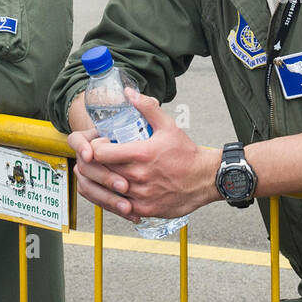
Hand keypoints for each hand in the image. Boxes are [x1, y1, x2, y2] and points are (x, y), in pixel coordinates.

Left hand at [68, 89, 217, 219]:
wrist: (206, 179)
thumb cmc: (186, 154)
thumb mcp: (168, 125)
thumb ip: (147, 107)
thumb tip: (129, 92)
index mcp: (141, 154)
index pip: (99, 153)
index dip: (95, 147)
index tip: (102, 145)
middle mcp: (139, 176)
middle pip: (99, 172)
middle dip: (95, 163)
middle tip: (99, 159)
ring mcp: (140, 195)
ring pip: (105, 191)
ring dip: (101, 182)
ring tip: (105, 173)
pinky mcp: (144, 210)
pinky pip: (117, 206)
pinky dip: (112, 197)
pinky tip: (116, 189)